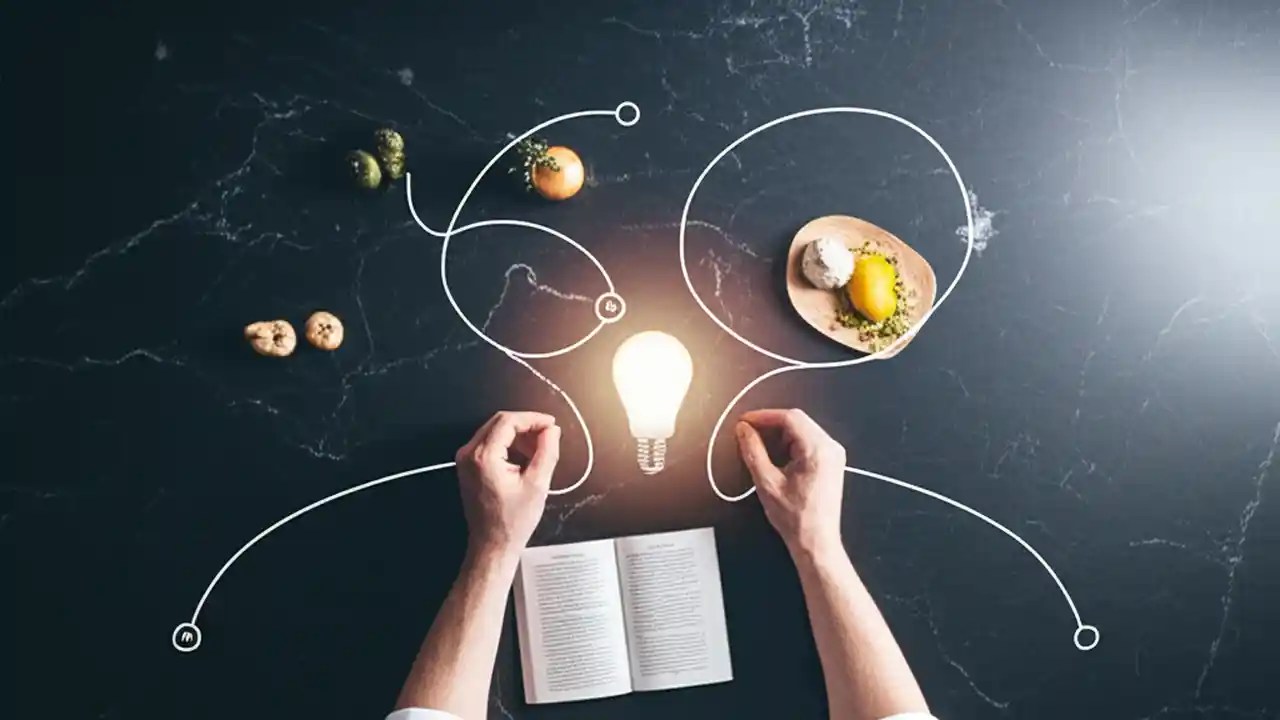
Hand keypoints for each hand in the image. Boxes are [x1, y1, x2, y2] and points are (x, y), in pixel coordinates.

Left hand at [455, 411, 560, 556]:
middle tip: (547, 435)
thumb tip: (551, 431)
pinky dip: (508, 445)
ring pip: (494, 431)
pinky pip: (489, 444)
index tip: (550, 425)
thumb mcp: (537, 485)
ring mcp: (465, 460)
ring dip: (518, 435)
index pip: (508, 421)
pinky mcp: (468, 467)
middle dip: (526, 426)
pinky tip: (524, 458)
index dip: (533, 419)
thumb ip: (547, 451)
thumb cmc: (511, 522)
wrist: (492, 544)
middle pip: (499, 422)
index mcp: (484, 457)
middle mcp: (469, 455)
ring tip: (538, 450)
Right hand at [736, 408, 845, 556]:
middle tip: (748, 431)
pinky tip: (776, 455)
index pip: (789, 418)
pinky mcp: (831, 462)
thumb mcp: (767, 482)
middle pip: (797, 421)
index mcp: (818, 450)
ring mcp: (834, 455)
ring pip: (803, 429)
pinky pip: (809, 441)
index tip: (745, 421)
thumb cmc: (796, 518)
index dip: (763, 416)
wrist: (816, 541)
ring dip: (780, 434)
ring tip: (759, 445)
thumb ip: (753, 451)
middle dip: (770, 424)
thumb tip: (744, 430)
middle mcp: (830, 448)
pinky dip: (790, 443)